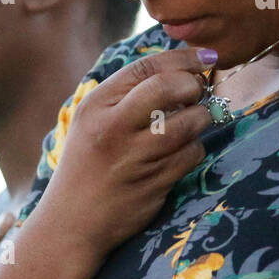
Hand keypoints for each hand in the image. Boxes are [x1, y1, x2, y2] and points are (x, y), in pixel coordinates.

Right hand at [36, 47, 216, 254]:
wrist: (72, 221)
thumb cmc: (89, 163)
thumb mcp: (95, 120)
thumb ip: (129, 93)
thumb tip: (181, 67)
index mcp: (96, 105)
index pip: (146, 67)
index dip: (184, 58)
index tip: (206, 56)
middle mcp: (113, 127)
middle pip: (168, 88)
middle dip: (194, 85)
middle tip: (199, 91)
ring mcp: (134, 157)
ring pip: (188, 123)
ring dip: (201, 118)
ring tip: (193, 120)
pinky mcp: (154, 183)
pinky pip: (191, 154)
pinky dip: (194, 149)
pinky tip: (181, 152)